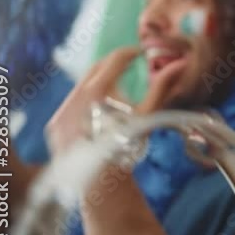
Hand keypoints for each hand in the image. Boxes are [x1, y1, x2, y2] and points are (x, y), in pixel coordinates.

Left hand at [45, 46, 187, 154]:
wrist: (102, 181)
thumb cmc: (129, 146)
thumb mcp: (147, 115)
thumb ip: (161, 87)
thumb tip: (180, 64)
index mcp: (99, 91)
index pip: (114, 59)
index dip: (130, 53)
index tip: (140, 53)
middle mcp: (76, 96)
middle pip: (95, 68)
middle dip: (113, 64)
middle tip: (129, 66)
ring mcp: (62, 110)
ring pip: (81, 86)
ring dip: (98, 82)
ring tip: (114, 90)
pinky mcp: (54, 124)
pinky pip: (70, 104)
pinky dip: (85, 101)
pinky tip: (97, 113)